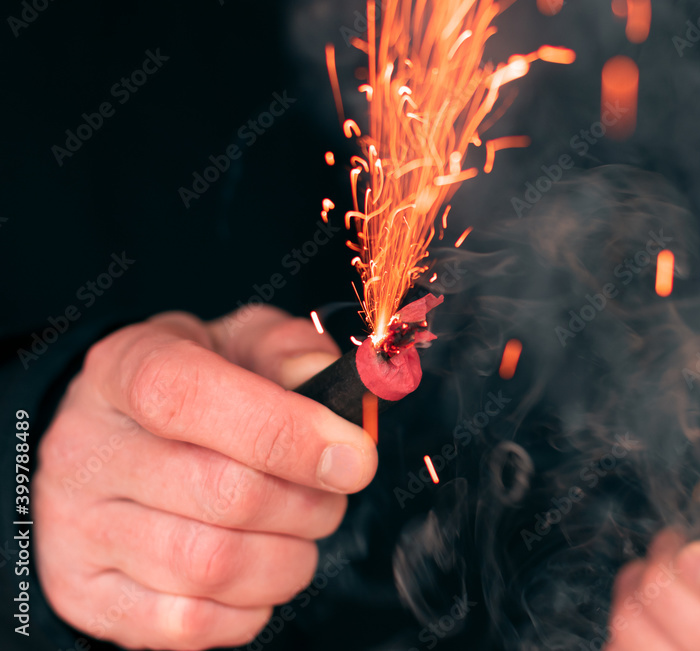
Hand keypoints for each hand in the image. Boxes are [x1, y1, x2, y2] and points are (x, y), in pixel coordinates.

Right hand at [35, 307, 377, 649]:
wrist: (114, 441)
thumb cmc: (196, 390)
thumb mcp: (242, 344)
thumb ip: (290, 351)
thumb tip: (324, 381)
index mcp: (124, 368)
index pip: (189, 397)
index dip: (286, 431)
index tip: (354, 457)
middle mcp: (86, 449)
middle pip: (222, 493)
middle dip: (308, 503)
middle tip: (331, 492)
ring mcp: (78, 529)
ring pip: (212, 566)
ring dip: (289, 558)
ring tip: (300, 531)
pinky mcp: (90, 597)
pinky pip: (191, 624)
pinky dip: (251, 606)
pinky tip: (259, 570)